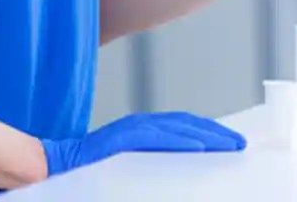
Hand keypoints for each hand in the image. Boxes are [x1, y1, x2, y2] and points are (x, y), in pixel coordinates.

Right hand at [40, 112, 246, 176]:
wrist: (55, 169)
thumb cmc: (94, 171)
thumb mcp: (132, 166)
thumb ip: (155, 163)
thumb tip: (186, 169)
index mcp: (144, 130)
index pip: (185, 126)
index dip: (211, 131)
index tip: (234, 142)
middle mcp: (141, 124)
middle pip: (187, 123)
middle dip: (216, 133)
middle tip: (241, 145)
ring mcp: (131, 129)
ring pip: (177, 129)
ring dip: (206, 136)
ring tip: (229, 146)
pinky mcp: (121, 139)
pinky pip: (156, 139)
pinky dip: (179, 140)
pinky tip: (198, 146)